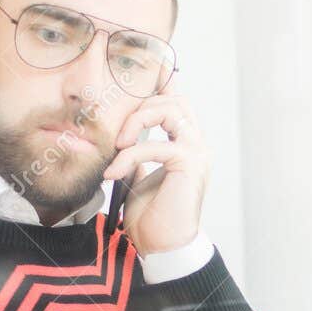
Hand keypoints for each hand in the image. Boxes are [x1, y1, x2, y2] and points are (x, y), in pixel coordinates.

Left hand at [103, 78, 210, 255]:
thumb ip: (138, 155)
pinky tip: (114, 173)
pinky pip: (155, 145)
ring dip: (137, 122)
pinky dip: (129, 156)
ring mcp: (197, 153)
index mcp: (186, 144)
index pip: (177, 102)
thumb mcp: (138, 177)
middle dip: (140, 107)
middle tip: (117, 135)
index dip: (165, 80)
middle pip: (173, 100)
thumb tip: (123, 142)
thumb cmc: (151, 218)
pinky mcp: (189, 164)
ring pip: (171, 111)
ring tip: (118, 146)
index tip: (152, 62)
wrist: (162, 248)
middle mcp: (196, 144)